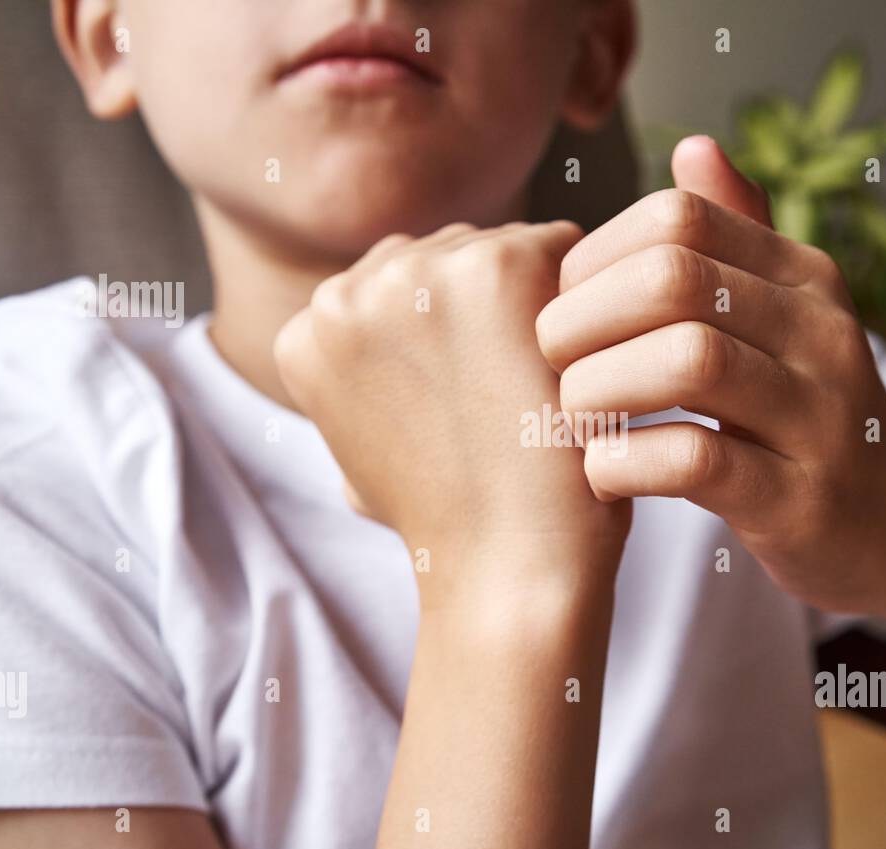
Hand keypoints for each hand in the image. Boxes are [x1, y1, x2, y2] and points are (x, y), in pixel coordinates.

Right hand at [274, 221, 630, 602]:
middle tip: (509, 392)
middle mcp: (347, 288)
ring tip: (536, 385)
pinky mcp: (498, 268)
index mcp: (306, 330)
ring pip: (499, 246)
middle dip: (485, 309)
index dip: (449, 336)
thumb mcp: (361, 451)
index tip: (469, 396)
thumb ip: (366, 372)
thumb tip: (396, 345)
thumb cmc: (450, 520)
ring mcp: (420, 272)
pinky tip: (567, 369)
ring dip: (531, 302)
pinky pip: (559, 248)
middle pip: (444, 255)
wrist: (507, 565)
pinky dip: (579, 301)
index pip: (393, 283)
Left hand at [535, 136, 885, 614]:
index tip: (566, 306)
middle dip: (583, 318)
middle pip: (674, 280)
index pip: (678, 219)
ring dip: (599, 387)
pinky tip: (604, 470)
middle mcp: (818, 333)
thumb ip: (735, 237)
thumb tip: (691, 146)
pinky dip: (626, 462)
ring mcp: (816, 418)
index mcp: (802, 276)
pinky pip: (696, 459)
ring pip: (688, 362)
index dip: (595, 258)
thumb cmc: (805, 412)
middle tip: (551, 361)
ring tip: (575, 413)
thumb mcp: (785, 314)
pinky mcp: (798, 500)